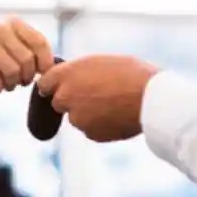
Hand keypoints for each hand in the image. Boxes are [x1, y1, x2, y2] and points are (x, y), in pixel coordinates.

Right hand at [0, 17, 54, 92]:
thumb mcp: (12, 43)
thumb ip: (32, 49)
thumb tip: (53, 68)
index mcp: (12, 22)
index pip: (39, 42)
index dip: (45, 61)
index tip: (42, 73)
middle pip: (28, 60)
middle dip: (27, 76)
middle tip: (21, 81)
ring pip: (14, 72)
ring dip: (13, 84)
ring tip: (8, 83)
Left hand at [36, 55, 158, 141]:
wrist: (151, 99)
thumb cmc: (132, 74)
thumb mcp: (101, 62)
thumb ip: (81, 72)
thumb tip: (73, 78)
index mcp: (67, 74)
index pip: (45, 83)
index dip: (54, 85)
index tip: (61, 87)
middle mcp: (66, 96)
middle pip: (59, 102)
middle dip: (72, 100)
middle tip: (95, 94)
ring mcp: (77, 118)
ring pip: (77, 117)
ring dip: (88, 113)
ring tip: (114, 103)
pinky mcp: (91, 134)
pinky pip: (91, 129)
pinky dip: (101, 125)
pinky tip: (118, 115)